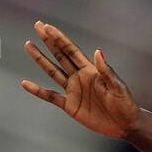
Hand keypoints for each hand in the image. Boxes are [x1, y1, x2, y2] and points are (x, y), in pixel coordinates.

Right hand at [21, 23, 138, 138]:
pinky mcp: (70, 106)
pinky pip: (50, 97)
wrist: (125, 125)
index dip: (60, 39)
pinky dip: (38, 91)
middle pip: (60, 56)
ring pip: (53, 72)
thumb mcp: (118, 87)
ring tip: (29, 45)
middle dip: (49, 41)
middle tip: (37, 26)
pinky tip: (25, 84)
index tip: (47, 27)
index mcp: (91, 71)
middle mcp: (80, 77)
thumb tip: (98, 51)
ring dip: (41, 60)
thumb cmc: (125, 104)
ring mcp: (74, 91)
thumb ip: (106, 71)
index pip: (72, 51)